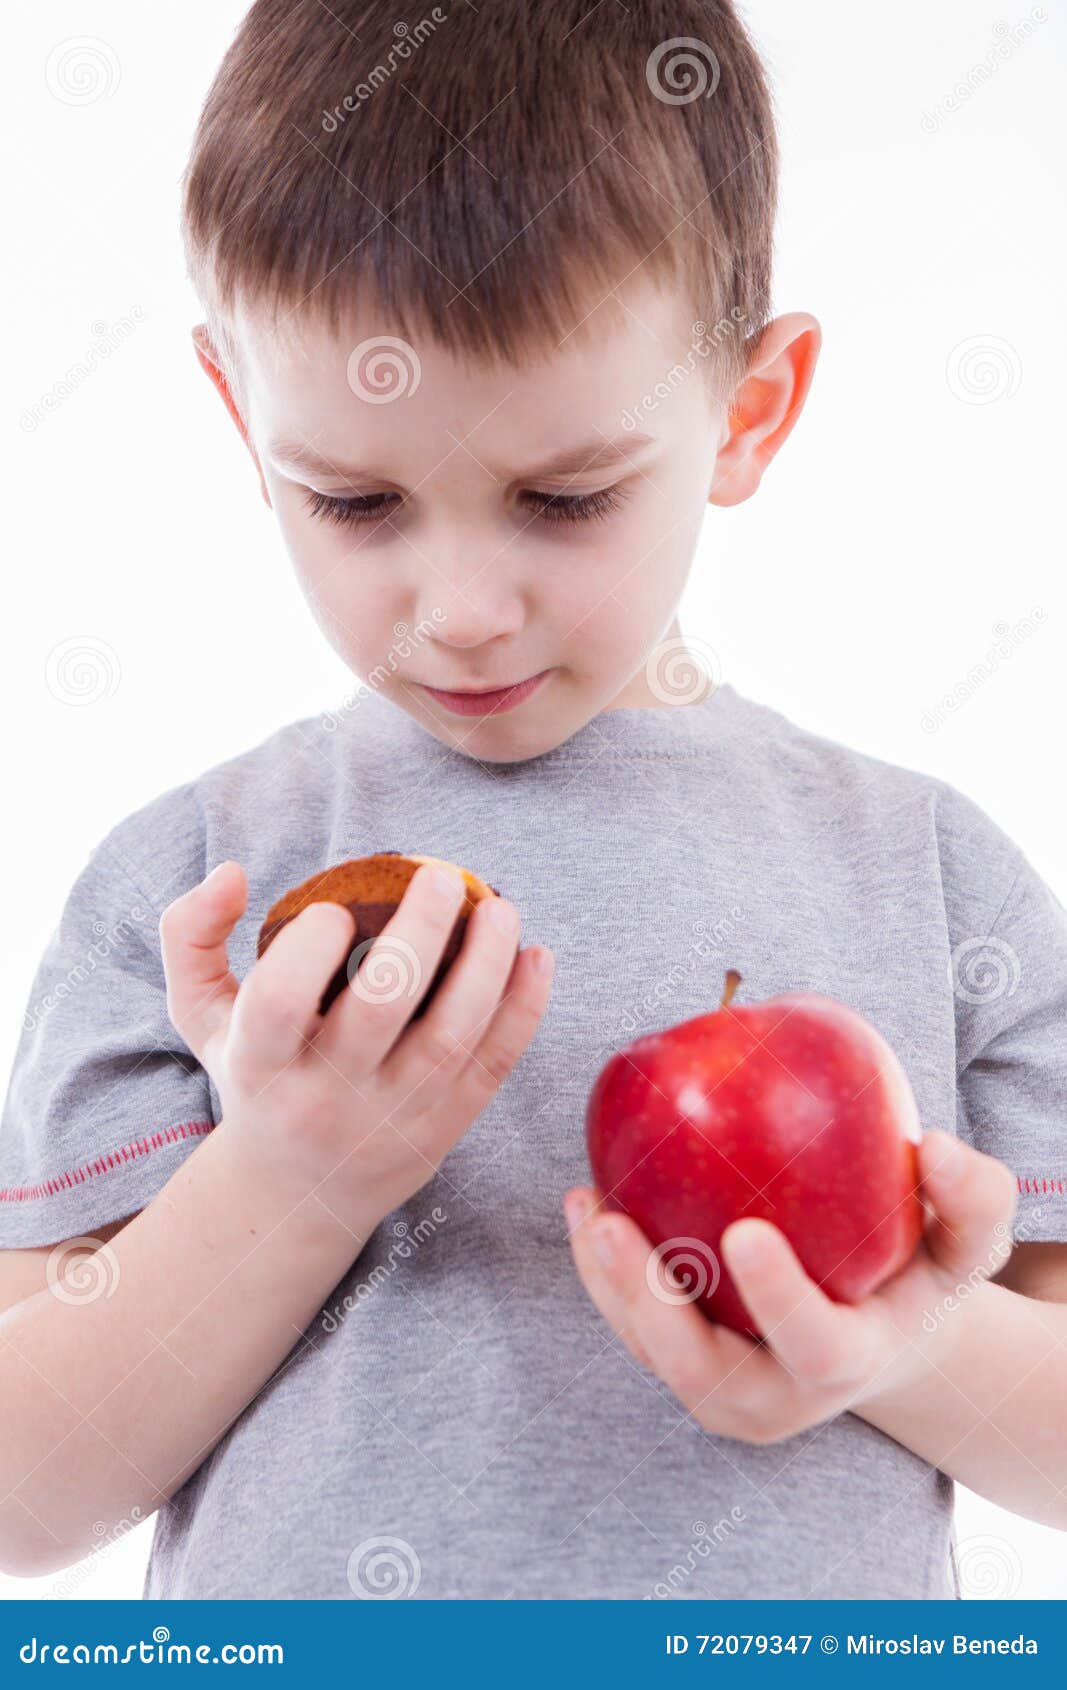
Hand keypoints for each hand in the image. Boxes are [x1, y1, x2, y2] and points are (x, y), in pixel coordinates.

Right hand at [160, 859, 553, 1226]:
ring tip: (500, 906)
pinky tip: (537, 955)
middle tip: (442, 875)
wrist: (297, 1193)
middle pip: (380, 1008)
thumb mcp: (200, 1015)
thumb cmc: (254, 1076)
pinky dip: (524, 1008)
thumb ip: (190, 934)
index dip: (308, 947)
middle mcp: (327, 1097)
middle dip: (419, 932)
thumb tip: (233, 872)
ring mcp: (393, 1117)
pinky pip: (494, 1064)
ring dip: (487, 963)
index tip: (332, 906)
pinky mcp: (446, 1127)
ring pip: (452, 1035)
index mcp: (260, 1065)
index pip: (279, 1003)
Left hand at [563, 1131, 1016, 1442]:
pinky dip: (602, 1273)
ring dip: (607, 1285)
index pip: (814, 1346)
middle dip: (649, 1305)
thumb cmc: (917, 1274)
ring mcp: (720, 1390)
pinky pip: (632, 1327)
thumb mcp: (965, 1244)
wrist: (875, 1332)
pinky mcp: (681, 1365)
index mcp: (848, 1364)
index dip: (779, 1298)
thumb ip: (972, 1198)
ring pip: (650, 1352)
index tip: (745, 1231)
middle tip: (613, 1224)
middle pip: (702, 1371)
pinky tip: (587, 1198)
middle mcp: (775, 1396)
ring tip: (587, 1203)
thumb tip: (932, 1145)